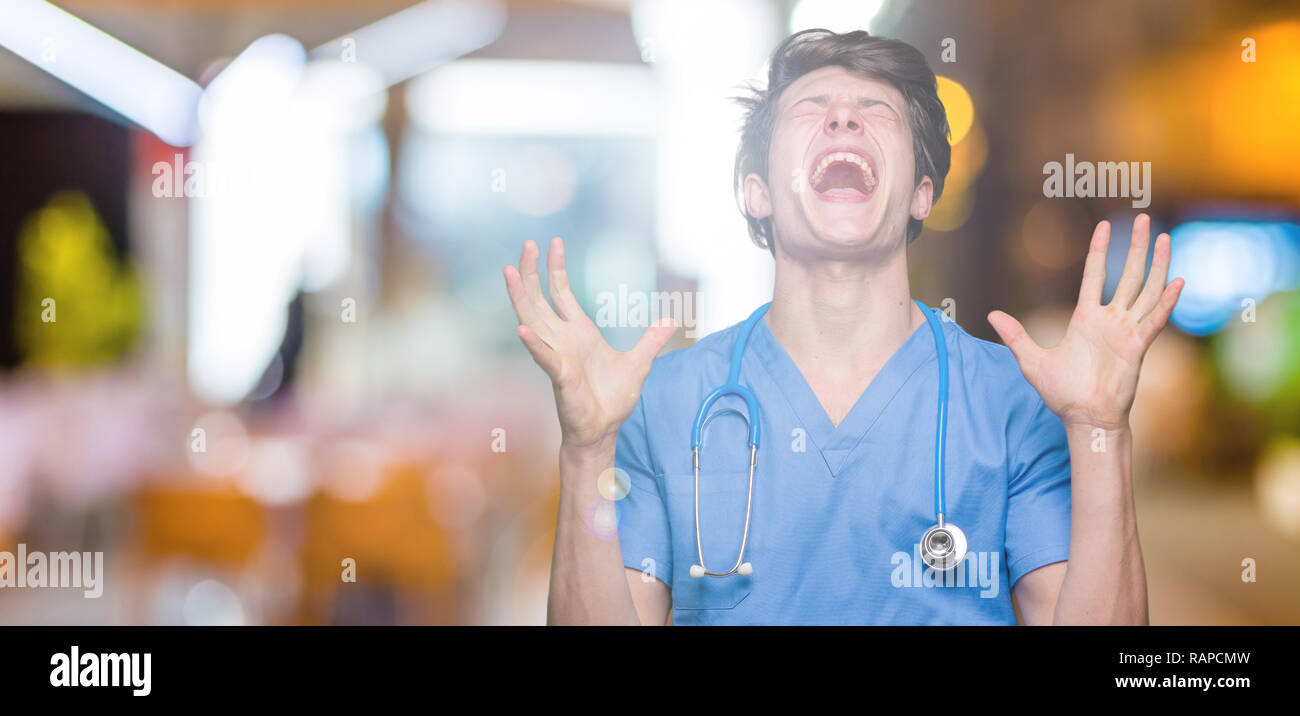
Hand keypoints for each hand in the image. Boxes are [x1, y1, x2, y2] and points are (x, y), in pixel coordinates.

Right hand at [504, 237, 676, 448]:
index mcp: (579, 332)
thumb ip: (651, 341)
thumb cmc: (612, 399)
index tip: (552, 243)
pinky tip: (523, 329)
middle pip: (539, 299)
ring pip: (533, 320)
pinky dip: (534, 344)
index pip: (560, 293)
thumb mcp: (638, 364)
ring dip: (521, 297)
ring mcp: (557, 356)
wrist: (604, 429)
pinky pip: (544, 357)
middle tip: (526, 245)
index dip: (555, 269)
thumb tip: (671, 320)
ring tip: (510, 272)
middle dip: (531, 272)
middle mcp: (562, 340)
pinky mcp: (560, 377)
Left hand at [987, 214, 1184, 430]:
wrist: (1084, 417)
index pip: (1095, 275)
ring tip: (1165, 238)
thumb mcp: (1032, 360)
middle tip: (1142, 219)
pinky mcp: (1138, 346)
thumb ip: (1015, 336)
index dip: (1099, 251)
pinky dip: (1167, 301)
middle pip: (1127, 275)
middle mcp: (1110, 320)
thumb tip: (992, 315)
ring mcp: (1127, 331)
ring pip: (1147, 290)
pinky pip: (1155, 319)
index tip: (1103, 227)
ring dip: (1158, 265)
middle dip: (1135, 247)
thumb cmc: (1062, 393)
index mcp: (1086, 319)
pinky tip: (1178, 281)